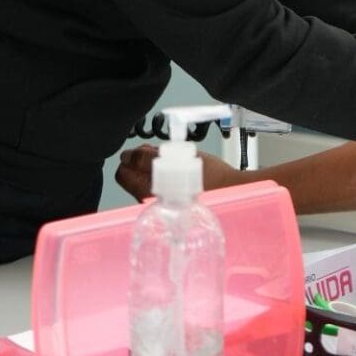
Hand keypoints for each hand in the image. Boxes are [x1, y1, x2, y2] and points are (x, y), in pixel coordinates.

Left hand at [115, 143, 244, 200]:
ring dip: (154, 167)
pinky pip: (158, 185)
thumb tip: (127, 156)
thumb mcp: (177, 158)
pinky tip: (179, 170)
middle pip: (132, 176)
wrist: (233, 192)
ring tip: (174, 161)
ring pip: (145, 179)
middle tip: (161, 154)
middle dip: (142, 162)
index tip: (144, 151)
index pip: (122, 174)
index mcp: (147, 191)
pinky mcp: (171, 202)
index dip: (131, 158)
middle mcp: (149, 202)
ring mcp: (159, 203)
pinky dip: (165, 175)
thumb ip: (147, 157)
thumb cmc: (210, 177)